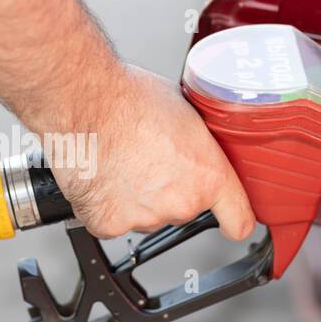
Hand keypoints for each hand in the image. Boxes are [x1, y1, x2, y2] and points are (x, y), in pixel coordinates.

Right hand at [45, 64, 256, 240]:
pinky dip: (106, 203)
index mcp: (208, 175)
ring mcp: (144, 217)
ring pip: (147, 214)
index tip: (231, 220)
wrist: (83, 102)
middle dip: (170, 189)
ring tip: (122, 161)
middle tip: (150, 158)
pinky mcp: (109, 224)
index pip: (238, 220)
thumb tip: (195, 142)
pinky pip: (112, 220)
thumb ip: (197, 141)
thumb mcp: (185, 110)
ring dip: (137, 196)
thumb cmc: (128, 98)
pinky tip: (103, 175)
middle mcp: (180, 203)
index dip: (234, 218)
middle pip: (182, 208)